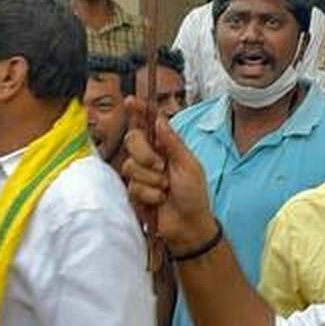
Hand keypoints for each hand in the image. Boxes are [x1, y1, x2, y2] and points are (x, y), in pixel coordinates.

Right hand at [122, 97, 217, 254]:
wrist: (189, 225)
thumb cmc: (195, 194)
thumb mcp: (189, 165)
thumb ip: (172, 143)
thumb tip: (160, 119)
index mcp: (167, 147)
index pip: (149, 124)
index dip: (139, 111)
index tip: (130, 100)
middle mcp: (151, 157)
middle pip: (132, 140)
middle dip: (145, 154)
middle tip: (162, 167)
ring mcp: (141, 175)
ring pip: (130, 165)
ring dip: (151, 179)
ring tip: (166, 189)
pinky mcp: (134, 192)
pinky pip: (132, 186)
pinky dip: (149, 194)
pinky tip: (159, 200)